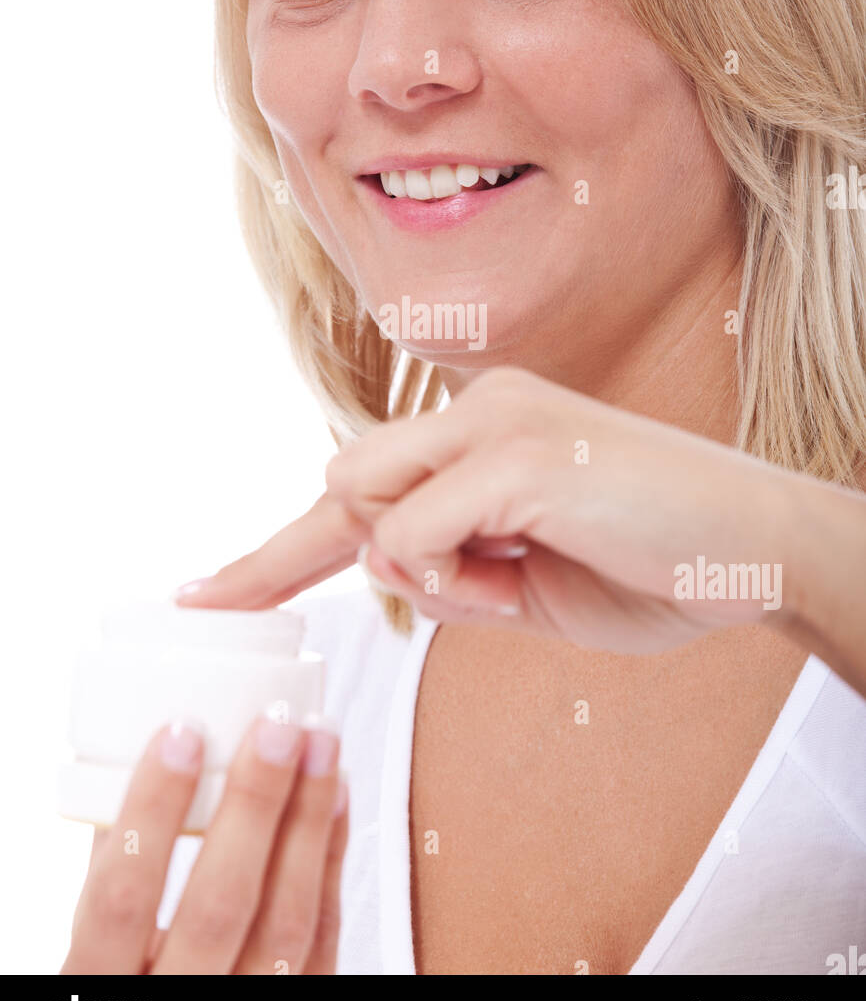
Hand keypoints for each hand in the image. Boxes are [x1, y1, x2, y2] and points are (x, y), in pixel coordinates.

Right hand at [60, 713, 346, 973]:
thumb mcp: (97, 963)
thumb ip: (113, 886)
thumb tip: (141, 780)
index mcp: (105, 999)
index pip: (121, 901)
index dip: (152, 813)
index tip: (181, 731)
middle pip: (222, 904)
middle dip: (255, 805)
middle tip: (276, 725)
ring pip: (289, 921)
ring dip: (310, 820)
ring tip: (320, 741)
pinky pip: (326, 941)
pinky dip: (333, 862)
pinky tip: (339, 798)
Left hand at [175, 367, 803, 654]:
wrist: (759, 550)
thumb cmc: (652, 564)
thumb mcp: (527, 583)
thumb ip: (449, 569)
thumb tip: (379, 564)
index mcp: (481, 428)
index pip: (353, 486)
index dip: (273, 553)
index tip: (205, 595)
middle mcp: (478, 405)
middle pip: (341, 483)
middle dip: (379, 557)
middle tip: (489, 581)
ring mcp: (495, 421)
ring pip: (359, 496)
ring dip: (421, 566)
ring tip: (519, 570)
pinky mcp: (516, 454)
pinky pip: (409, 532)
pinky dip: (448, 575)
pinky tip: (527, 564)